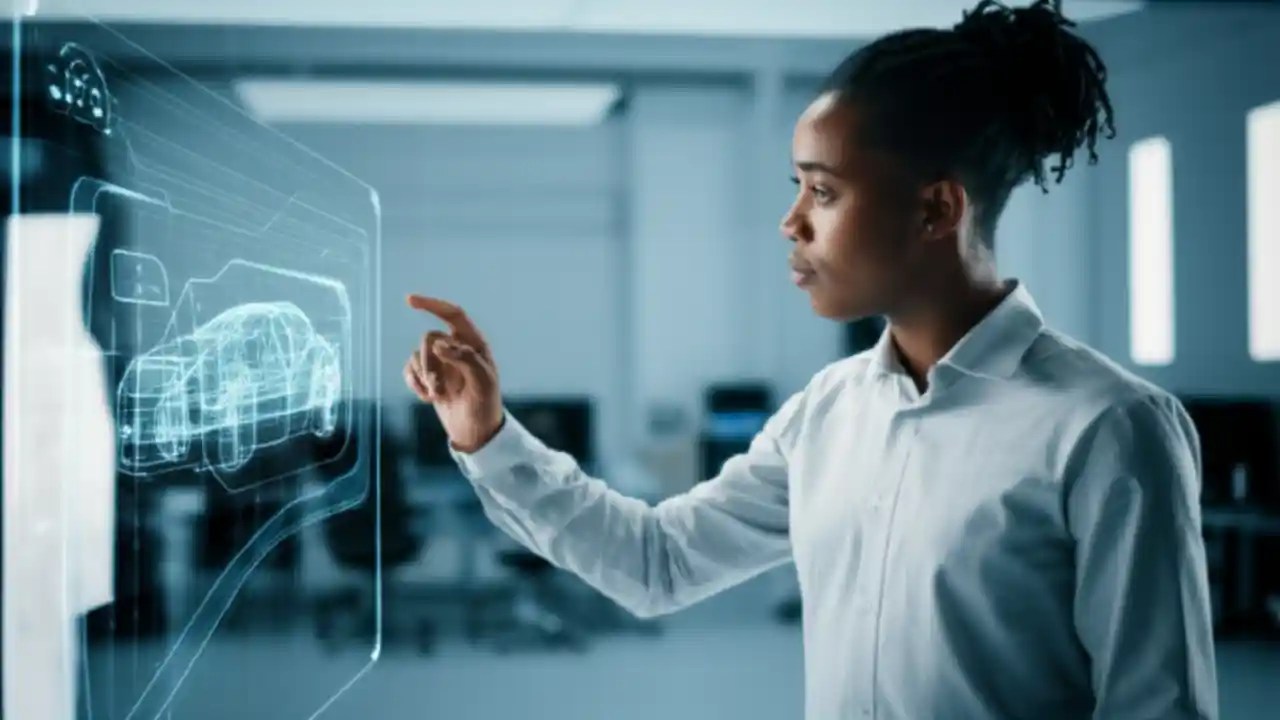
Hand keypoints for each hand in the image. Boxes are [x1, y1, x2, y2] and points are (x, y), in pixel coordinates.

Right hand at [404, 294, 503, 453]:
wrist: (476, 432)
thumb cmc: (485, 406)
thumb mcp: (483, 383)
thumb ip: (465, 359)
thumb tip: (440, 344)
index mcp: (474, 343)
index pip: (454, 315)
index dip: (433, 304)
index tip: (409, 300)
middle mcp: (456, 348)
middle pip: (429, 338)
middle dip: (428, 362)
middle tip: (436, 387)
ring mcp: (441, 362)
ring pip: (416, 355)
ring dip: (422, 377)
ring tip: (437, 396)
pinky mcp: (428, 377)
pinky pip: (410, 370)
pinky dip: (414, 384)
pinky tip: (427, 398)